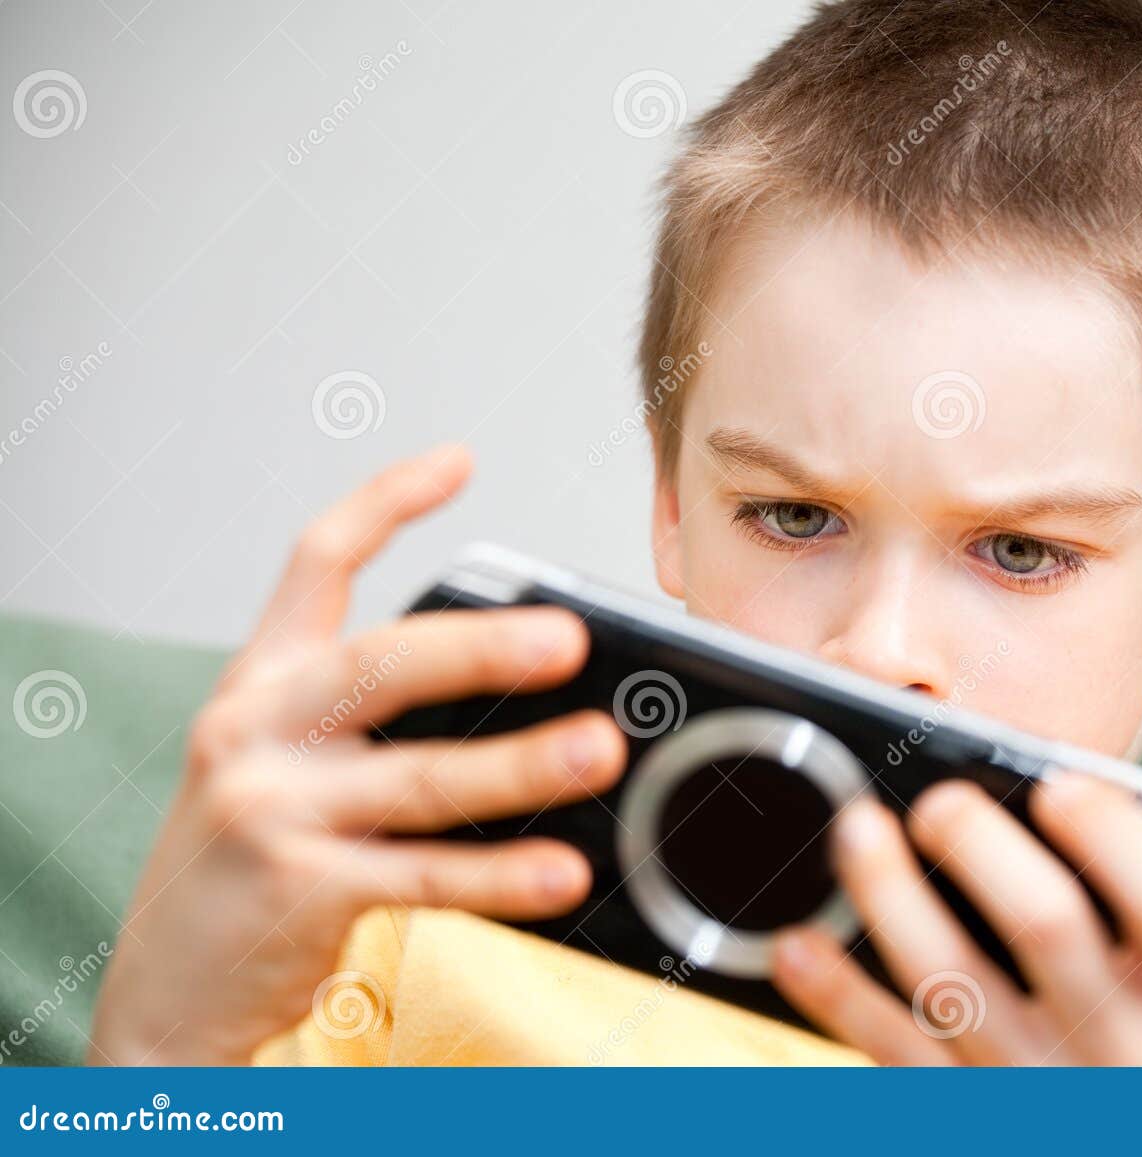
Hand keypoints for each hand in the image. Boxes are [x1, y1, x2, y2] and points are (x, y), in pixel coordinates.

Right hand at [89, 445, 626, 1064]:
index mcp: (263, 681)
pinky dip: (497, 873)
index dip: (385, 504)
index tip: (458, 461)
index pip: (316, 561)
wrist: (168, 983)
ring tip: (598, 750)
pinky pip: (421, 874)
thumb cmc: (251, 859)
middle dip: (480, 646)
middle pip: (380, 663)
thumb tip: (516, 694)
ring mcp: (272, 810)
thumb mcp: (283, 760)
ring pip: (418, 776)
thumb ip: (371, 721)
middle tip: (568, 636)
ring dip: (520, 766)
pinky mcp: (296, 890)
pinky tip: (558, 872)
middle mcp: (258, 730)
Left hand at [771, 775, 1141, 1064]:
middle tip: (938, 802)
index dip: (1109, 835)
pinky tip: (798, 945)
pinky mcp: (964, 1119)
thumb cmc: (1133, 1063)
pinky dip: (838, 994)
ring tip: (858, 828)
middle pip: (1047, 925)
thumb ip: (1118, 921)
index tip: (1057, 784)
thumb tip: (1021, 801)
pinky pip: (891, 1051)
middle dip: (982, 847)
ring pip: (951, 979)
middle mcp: (1116, 1048)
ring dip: (894, 894)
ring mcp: (1034, 1089)